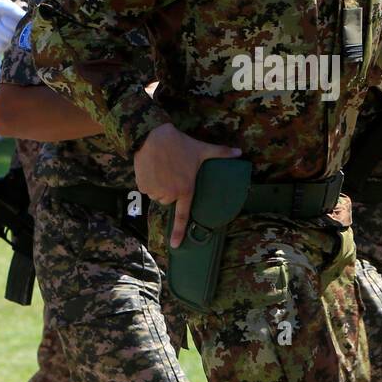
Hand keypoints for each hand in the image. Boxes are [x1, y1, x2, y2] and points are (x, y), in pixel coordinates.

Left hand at [0, 0, 25, 51]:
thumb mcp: (0, 5)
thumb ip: (13, 10)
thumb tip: (24, 16)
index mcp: (20, 22)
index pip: (24, 26)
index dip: (11, 22)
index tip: (2, 17)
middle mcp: (17, 33)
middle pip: (15, 34)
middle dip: (2, 25)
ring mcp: (9, 42)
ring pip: (6, 40)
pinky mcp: (0, 50)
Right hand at [134, 123, 241, 246]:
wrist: (153, 136)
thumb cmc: (180, 144)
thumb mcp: (201, 149)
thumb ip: (221, 153)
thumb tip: (240, 152)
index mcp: (185, 189)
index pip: (183, 216)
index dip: (178, 232)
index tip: (175, 245)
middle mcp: (169, 193)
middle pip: (169, 200)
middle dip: (170, 190)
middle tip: (173, 172)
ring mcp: (154, 190)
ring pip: (157, 195)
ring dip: (159, 186)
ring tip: (162, 169)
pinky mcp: (142, 185)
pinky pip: (146, 189)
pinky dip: (148, 181)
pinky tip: (152, 168)